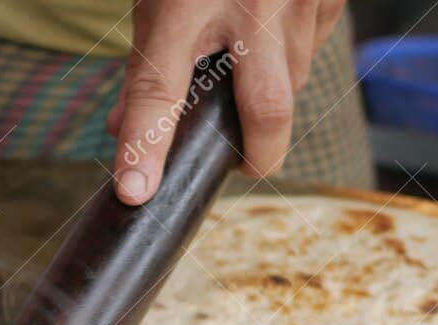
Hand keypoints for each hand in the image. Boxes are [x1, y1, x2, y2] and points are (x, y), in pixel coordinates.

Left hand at [106, 0, 344, 203]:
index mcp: (185, 4)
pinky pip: (312, 48)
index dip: (144, 147)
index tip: (135, 191)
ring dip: (271, 99)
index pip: (157, 89)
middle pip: (266, 109)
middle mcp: (247, 5)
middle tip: (242, 168)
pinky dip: (292, 60)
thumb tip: (124, 130)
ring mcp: (296, 0)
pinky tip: (273, 43)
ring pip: (294, 82)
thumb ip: (146, 62)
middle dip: (258, 155)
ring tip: (247, 85)